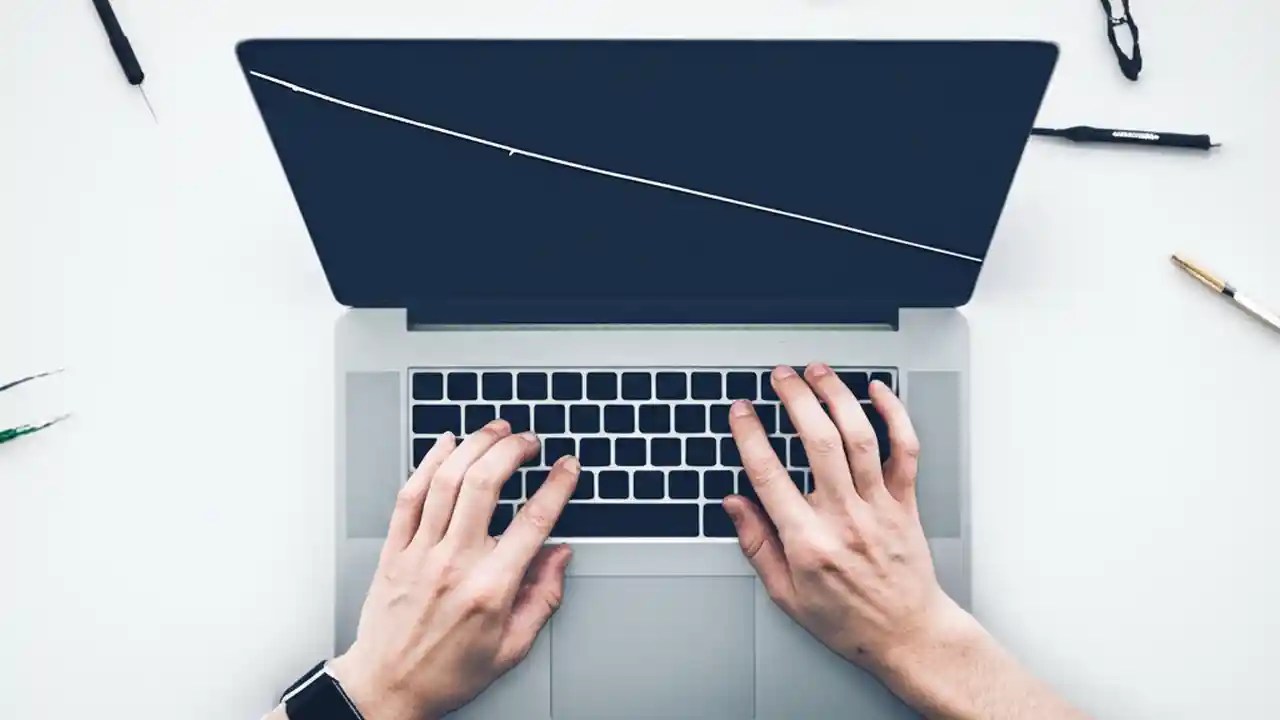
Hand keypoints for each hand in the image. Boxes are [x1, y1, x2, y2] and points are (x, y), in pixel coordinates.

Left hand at [328, 421, 579, 719]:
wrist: (386, 688)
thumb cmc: (447, 672)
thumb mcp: (512, 648)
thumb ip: (543, 598)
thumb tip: (561, 556)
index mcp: (491, 588)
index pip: (533, 521)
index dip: (557, 486)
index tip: (568, 467)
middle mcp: (455, 563)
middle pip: (486, 484)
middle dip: (513, 450)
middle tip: (529, 441)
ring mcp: (420, 553)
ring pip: (447, 480)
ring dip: (475, 445)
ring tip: (495, 430)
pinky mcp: (394, 551)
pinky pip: (410, 495)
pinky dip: (428, 462)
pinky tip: (445, 445)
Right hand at [724, 364, 973, 674]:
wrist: (907, 635)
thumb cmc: (848, 619)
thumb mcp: (786, 593)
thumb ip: (757, 544)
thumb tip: (734, 504)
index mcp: (808, 541)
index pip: (769, 475)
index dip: (750, 436)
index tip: (740, 412)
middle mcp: (844, 518)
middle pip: (819, 443)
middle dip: (796, 399)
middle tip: (780, 376)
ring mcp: (878, 507)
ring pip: (859, 438)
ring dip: (837, 397)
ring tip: (818, 372)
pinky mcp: (906, 503)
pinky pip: (904, 450)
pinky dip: (894, 415)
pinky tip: (878, 392)